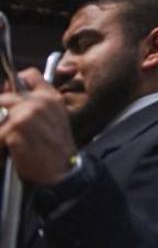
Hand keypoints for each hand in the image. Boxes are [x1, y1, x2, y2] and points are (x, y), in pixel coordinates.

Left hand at [0, 68, 76, 184]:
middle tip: (7, 129)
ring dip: (0, 130)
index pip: (28, 76)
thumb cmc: (55, 148)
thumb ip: (38, 104)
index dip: (13, 86)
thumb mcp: (54, 118)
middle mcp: (38, 101)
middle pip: (3, 98)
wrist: (61, 171)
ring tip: (7, 142)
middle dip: (1, 114)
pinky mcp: (14, 128)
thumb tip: (11, 98)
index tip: (7, 99)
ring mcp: (26, 113)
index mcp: (50, 97)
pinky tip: (7, 153)